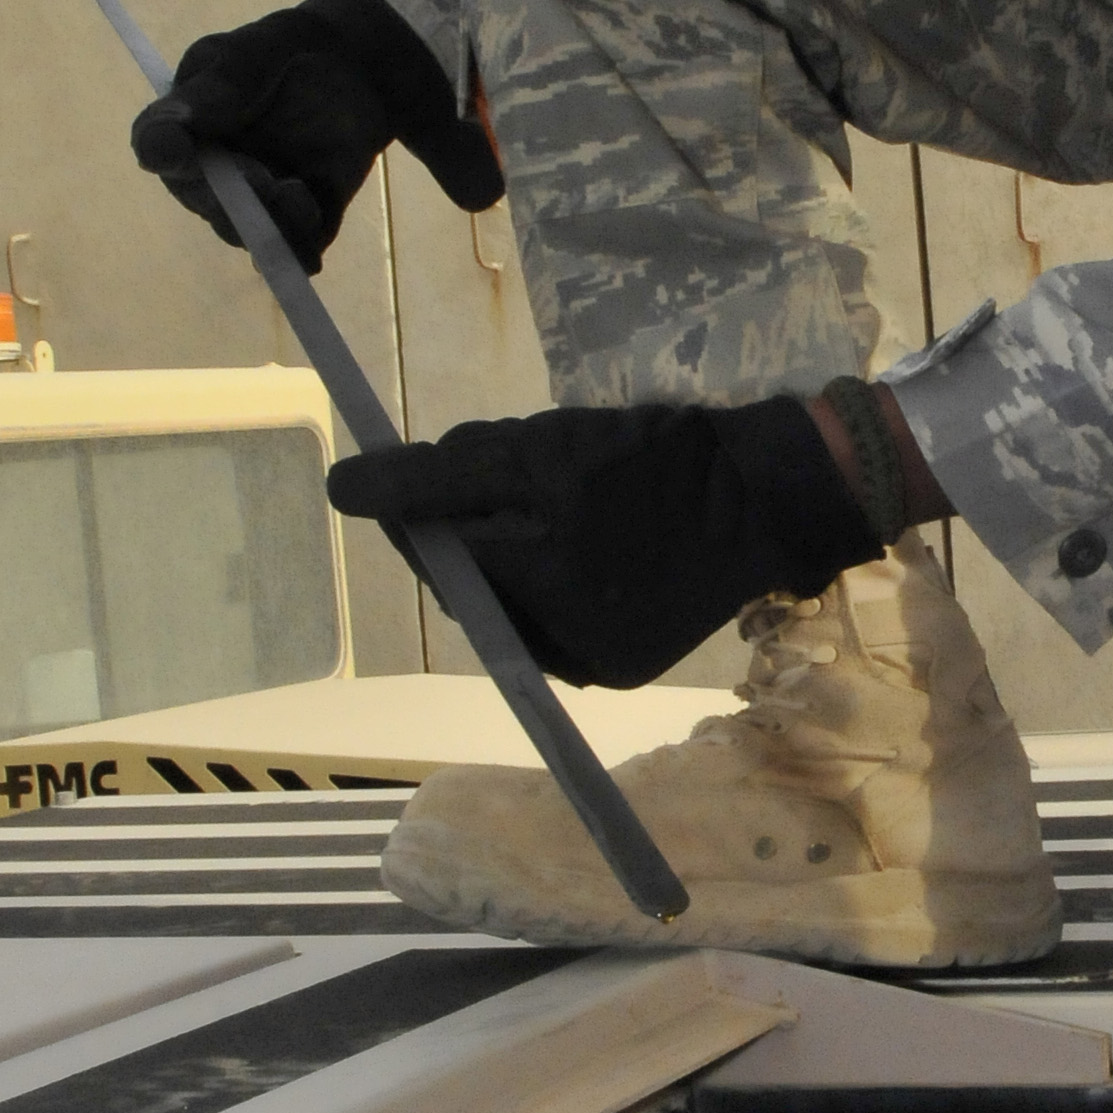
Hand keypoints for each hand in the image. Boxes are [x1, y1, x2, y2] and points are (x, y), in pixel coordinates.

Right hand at [131, 0, 503, 271]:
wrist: (357, 63)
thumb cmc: (286, 49)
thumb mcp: (251, 54)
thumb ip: (219, 87)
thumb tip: (173, 123)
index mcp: (185, 124)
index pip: (158, 146)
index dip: (164, 154)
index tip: (177, 153)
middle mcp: (213, 172)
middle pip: (205, 200)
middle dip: (228, 197)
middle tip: (260, 177)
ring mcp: (257, 199)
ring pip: (249, 231)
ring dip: (268, 226)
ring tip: (295, 192)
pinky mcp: (305, 215)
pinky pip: (297, 245)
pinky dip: (301, 254)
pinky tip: (308, 258)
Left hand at [326, 398, 876, 685]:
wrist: (770, 494)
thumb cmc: (652, 462)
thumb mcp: (539, 449)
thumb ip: (436, 476)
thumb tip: (342, 492)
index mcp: (532, 597)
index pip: (441, 559)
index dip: (420, 508)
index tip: (427, 463)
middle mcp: (554, 652)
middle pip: (474, 583)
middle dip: (473, 520)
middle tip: (512, 461)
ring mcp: (591, 664)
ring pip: (514, 599)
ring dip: (516, 542)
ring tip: (562, 487)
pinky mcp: (623, 662)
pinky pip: (557, 620)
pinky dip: (558, 570)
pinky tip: (589, 529)